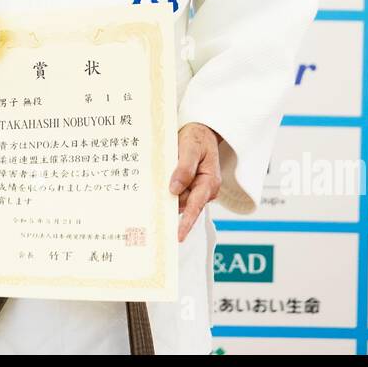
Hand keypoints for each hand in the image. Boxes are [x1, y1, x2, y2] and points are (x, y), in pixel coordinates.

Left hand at [170, 122, 221, 241]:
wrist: (200, 130)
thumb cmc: (197, 137)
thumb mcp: (191, 147)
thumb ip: (184, 168)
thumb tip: (175, 189)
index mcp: (210, 181)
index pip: (196, 206)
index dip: (186, 222)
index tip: (178, 236)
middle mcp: (205, 189)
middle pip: (184, 204)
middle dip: (171, 202)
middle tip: (157, 191)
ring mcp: (198, 189)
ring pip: (178, 199)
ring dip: (168, 193)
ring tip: (163, 173)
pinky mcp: (190, 187)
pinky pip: (177, 193)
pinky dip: (169, 189)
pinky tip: (163, 180)